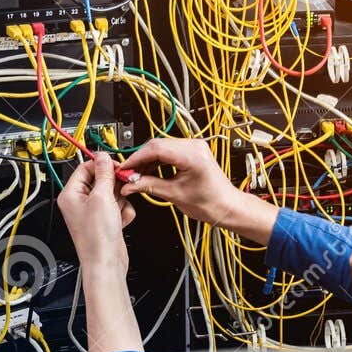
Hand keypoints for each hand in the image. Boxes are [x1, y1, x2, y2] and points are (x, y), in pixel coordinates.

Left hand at [56, 153, 135, 275]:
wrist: (106, 262)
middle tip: (120, 189)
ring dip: (120, 200)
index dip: (101, 164)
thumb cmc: (97, 237)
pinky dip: (123, 211)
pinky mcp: (105, 220)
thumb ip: (104, 174)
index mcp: (71, 194)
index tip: (116, 165)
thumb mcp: (102, 197)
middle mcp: (80, 202)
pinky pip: (118, 206)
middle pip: (101, 180)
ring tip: (118, 211)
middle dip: (114, 186)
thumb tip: (102, 157)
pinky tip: (120, 221)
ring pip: (113, 192)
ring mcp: (93, 212)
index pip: (85, 168)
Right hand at [120, 138, 278, 243]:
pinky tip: (148, 171)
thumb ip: (149, 186)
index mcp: (192, 155)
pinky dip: (156, 160)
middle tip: (127, 173)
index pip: (155, 149)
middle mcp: (194, 146)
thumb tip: (129, 184)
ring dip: (147, 160)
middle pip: (157, 145)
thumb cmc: (210, 202)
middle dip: (140, 159)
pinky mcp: (193, 151)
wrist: (227, 206)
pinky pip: (169, 151)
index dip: (136, 158)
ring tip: (136, 174)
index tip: (124, 168)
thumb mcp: (174, 194)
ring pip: (161, 147)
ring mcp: (194, 147)